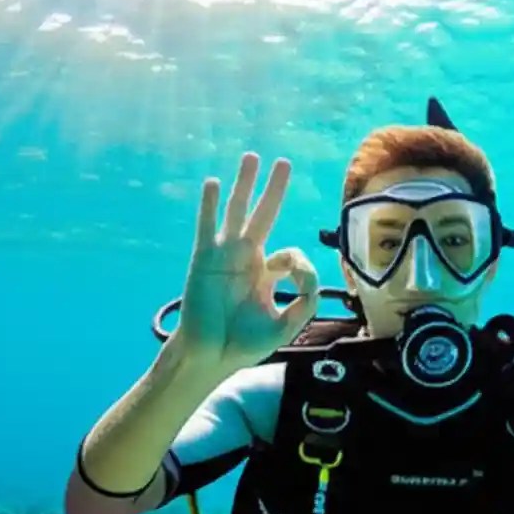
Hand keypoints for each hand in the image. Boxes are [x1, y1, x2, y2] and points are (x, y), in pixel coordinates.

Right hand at [172, 152, 319, 373]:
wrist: (211, 355)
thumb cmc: (244, 344)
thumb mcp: (286, 325)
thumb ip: (305, 302)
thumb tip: (309, 276)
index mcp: (265, 273)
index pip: (291, 254)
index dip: (301, 267)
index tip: (300, 287)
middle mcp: (246, 258)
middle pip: (264, 215)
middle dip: (274, 189)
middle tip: (284, 162)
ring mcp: (224, 255)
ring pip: (237, 212)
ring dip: (245, 184)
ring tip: (252, 157)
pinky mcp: (204, 259)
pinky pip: (208, 227)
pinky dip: (209, 205)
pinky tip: (212, 183)